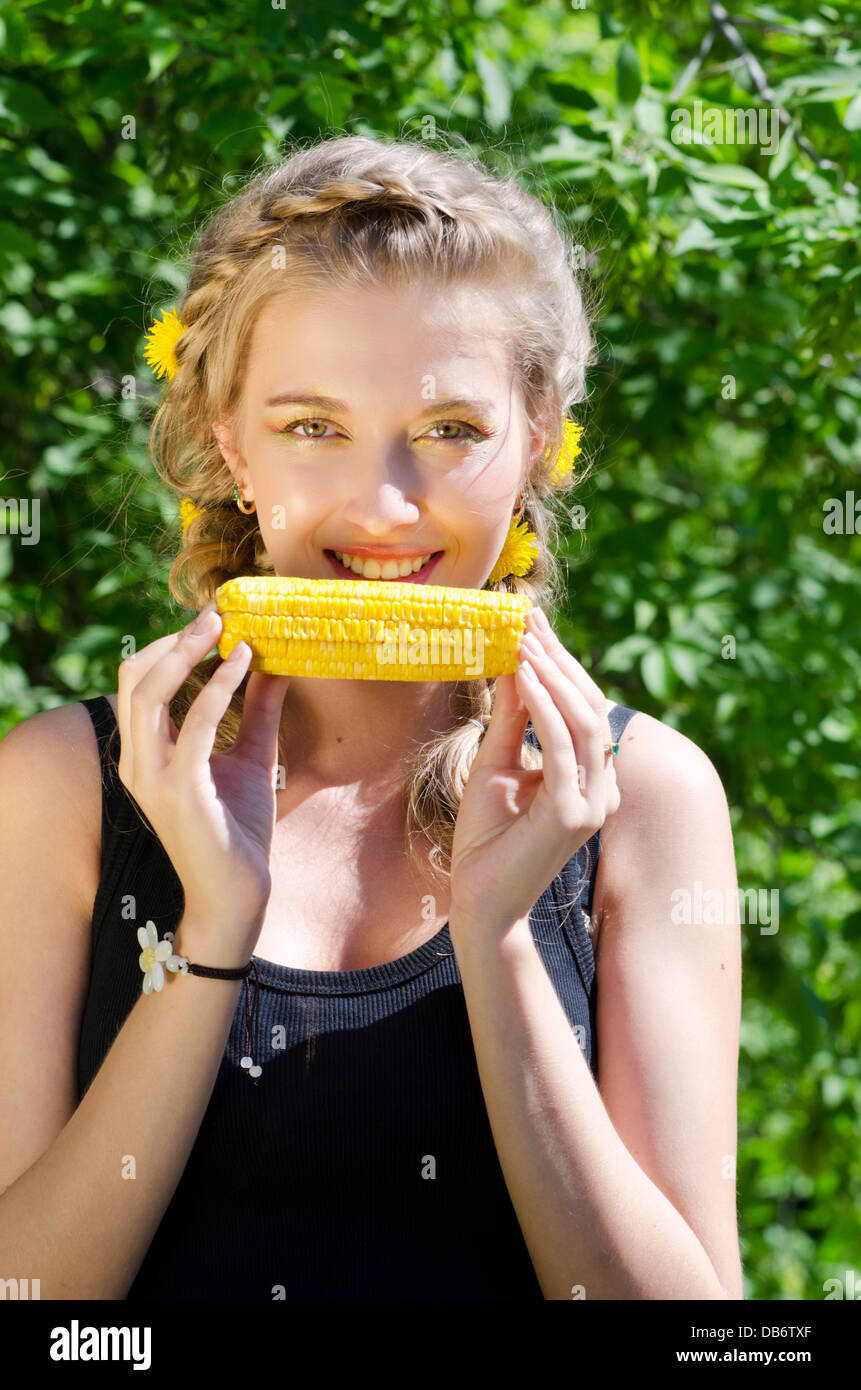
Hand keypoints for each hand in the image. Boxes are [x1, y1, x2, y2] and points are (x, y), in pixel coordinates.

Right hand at [117, 601, 289, 953]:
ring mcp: (152, 775)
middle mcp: (137, 760)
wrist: (240, 893)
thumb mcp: (252, 758)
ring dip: (186, 651)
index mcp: (145, 752)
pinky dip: (217, 686)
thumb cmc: (240, 831)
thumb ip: (258, 712)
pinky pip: (194, 722)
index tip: (213, 616)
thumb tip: (275, 666)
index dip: (171, 643)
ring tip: (224, 626)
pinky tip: (244, 663)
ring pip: (149, 691)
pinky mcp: (178, 788)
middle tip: (216, 612)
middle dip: (174, 637)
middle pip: (135, 676)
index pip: (140, 681)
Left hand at [449, 607, 620, 935]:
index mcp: (590, 779)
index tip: (531, 623)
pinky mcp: (572, 815)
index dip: (560, 662)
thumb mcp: (495, 765)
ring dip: (551, 673)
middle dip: (558, 657)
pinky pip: (561, 745)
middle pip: (589, 706)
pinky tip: (520, 673)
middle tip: (526, 617)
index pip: (583, 708)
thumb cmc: (486, 840)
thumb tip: (513, 663)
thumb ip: (509, 720)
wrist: (478, 901)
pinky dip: (541, 704)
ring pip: (583, 720)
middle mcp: (601, 789)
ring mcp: (592, 803)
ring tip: (522, 638)